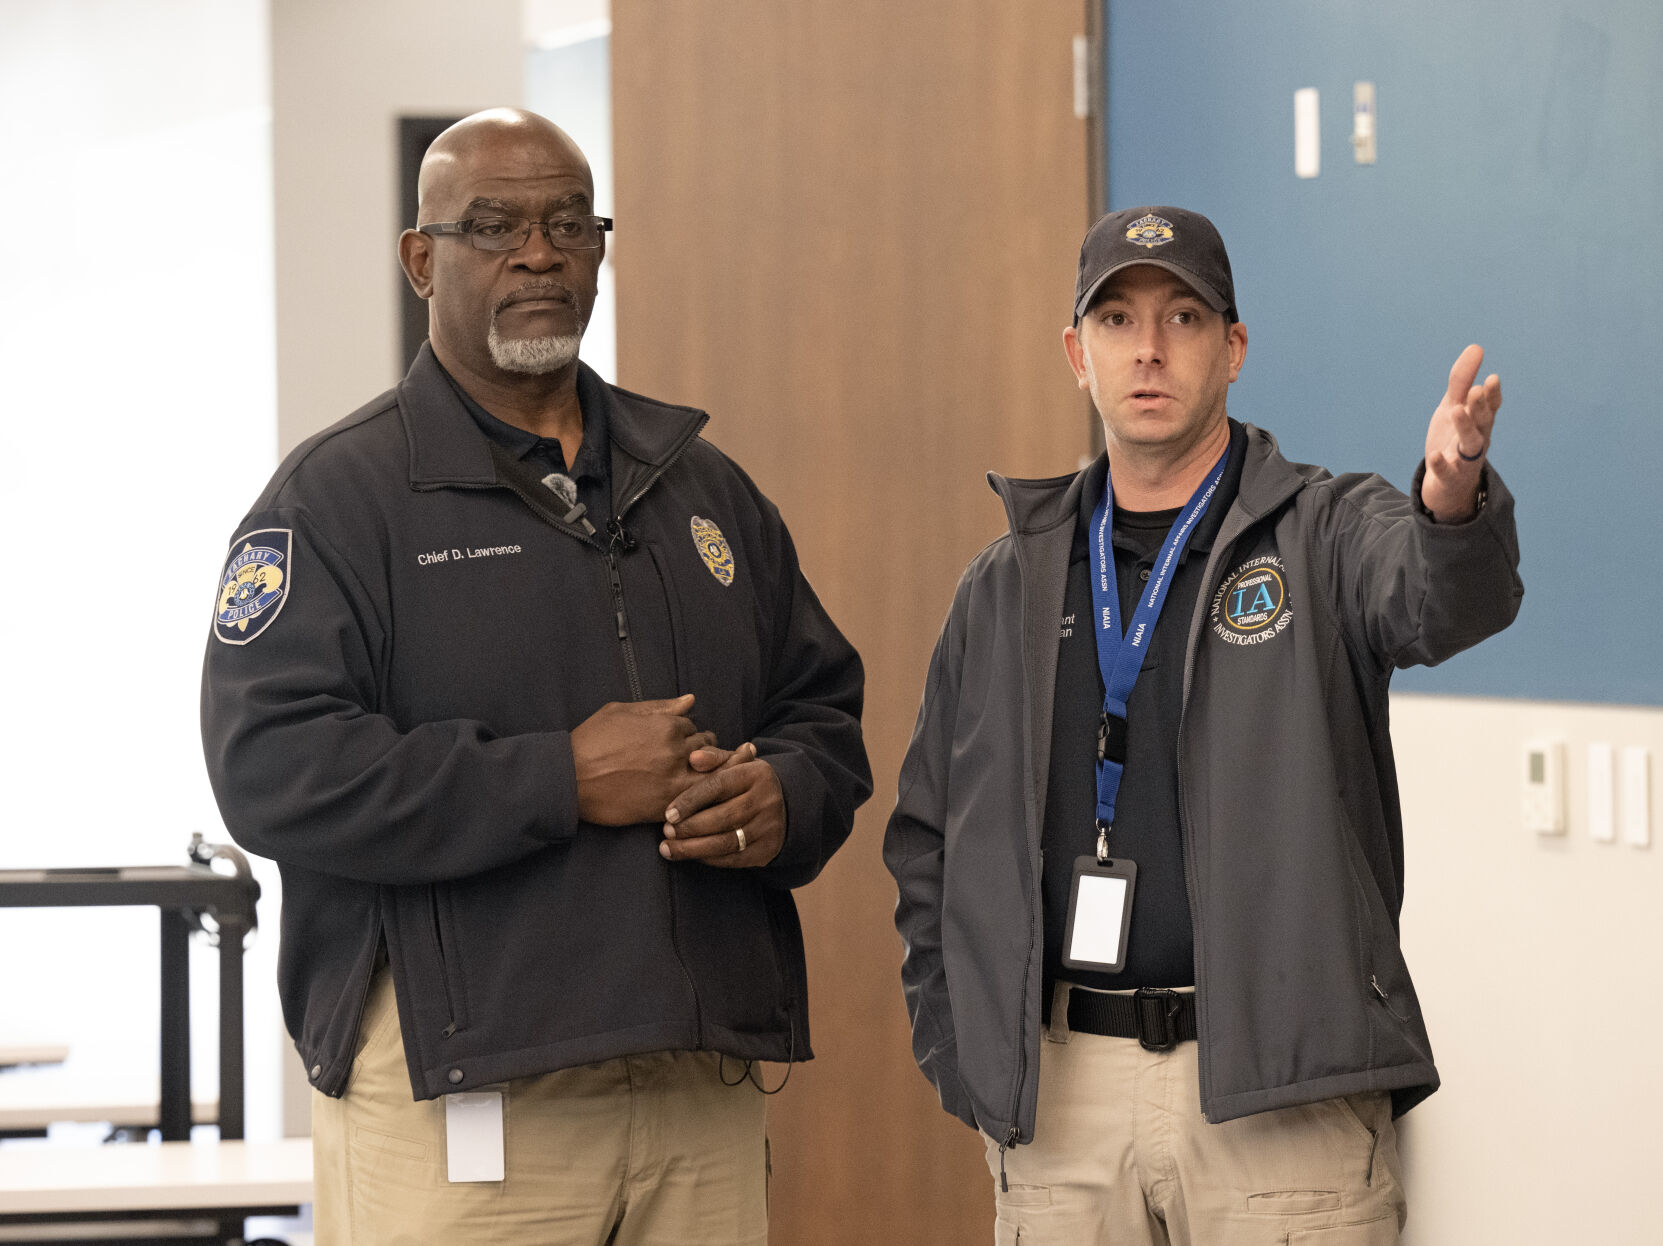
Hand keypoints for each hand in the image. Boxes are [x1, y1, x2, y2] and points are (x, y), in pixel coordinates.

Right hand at [571, 694, 714, 824]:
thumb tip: (690, 700)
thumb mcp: (621, 712)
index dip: (687, 734)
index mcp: (666, 726)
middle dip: (700, 752)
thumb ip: (660, 706)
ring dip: (704, 774)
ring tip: (690, 778)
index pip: (694, 727)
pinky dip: (697, 797)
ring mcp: (673, 780)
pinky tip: (688, 797)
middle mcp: (675, 751)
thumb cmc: (590, 741)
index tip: (678, 743)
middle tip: (687, 760)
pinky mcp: (666, 805)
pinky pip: (698, 799)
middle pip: (706, 748)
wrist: (568, 779)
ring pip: (709, 774)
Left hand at [660, 747, 784, 867]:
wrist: (782, 806)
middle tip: (666, 831)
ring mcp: (769, 827)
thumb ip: (712, 759)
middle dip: (690, 827)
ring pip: (726, 842)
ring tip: (667, 848)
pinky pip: (734, 859)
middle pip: (723, 817)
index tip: (668, 813)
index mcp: (757, 774)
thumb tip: (693, 758)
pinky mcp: (768, 849)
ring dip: (693, 848)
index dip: (691, 800)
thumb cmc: (744, 784)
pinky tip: (689, 855)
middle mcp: (767, 800)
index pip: (719, 786)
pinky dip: (708, 859)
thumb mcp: (734, 765)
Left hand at [1422, 343, 1501, 522]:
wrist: (1446, 482)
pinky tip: (1433, 455)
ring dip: (1465, 428)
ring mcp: (1464, 459)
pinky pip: (1447, 472)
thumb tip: (1477, 347)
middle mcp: (1477, 439)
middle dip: (1480, 406)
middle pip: (1482, 422)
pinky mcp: (1449, 477)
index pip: (1490, 406)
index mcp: (1479, 421)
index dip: (1492, 395)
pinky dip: (1441, 464)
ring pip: (1470, 444)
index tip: (1492, 379)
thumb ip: (1462, 380)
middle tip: (1475, 390)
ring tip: (1455, 412)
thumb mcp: (1454, 406)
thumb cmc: (1453, 438)